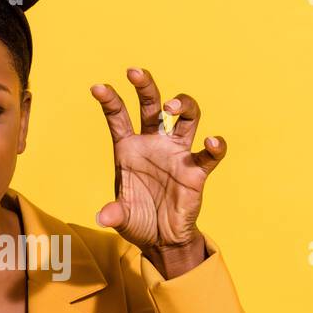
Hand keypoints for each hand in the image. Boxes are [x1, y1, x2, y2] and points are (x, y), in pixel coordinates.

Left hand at [90, 68, 225, 274]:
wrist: (161, 240)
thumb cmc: (138, 221)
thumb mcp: (122, 218)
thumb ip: (114, 213)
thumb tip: (103, 218)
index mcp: (128, 149)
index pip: (119, 116)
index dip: (109, 100)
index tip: (98, 87)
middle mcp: (153, 144)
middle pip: (152, 105)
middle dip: (145, 86)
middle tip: (135, 73)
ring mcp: (176, 154)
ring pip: (185, 117)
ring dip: (182, 105)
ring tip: (171, 106)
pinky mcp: (196, 170)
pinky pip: (209, 154)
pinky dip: (214, 146)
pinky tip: (210, 142)